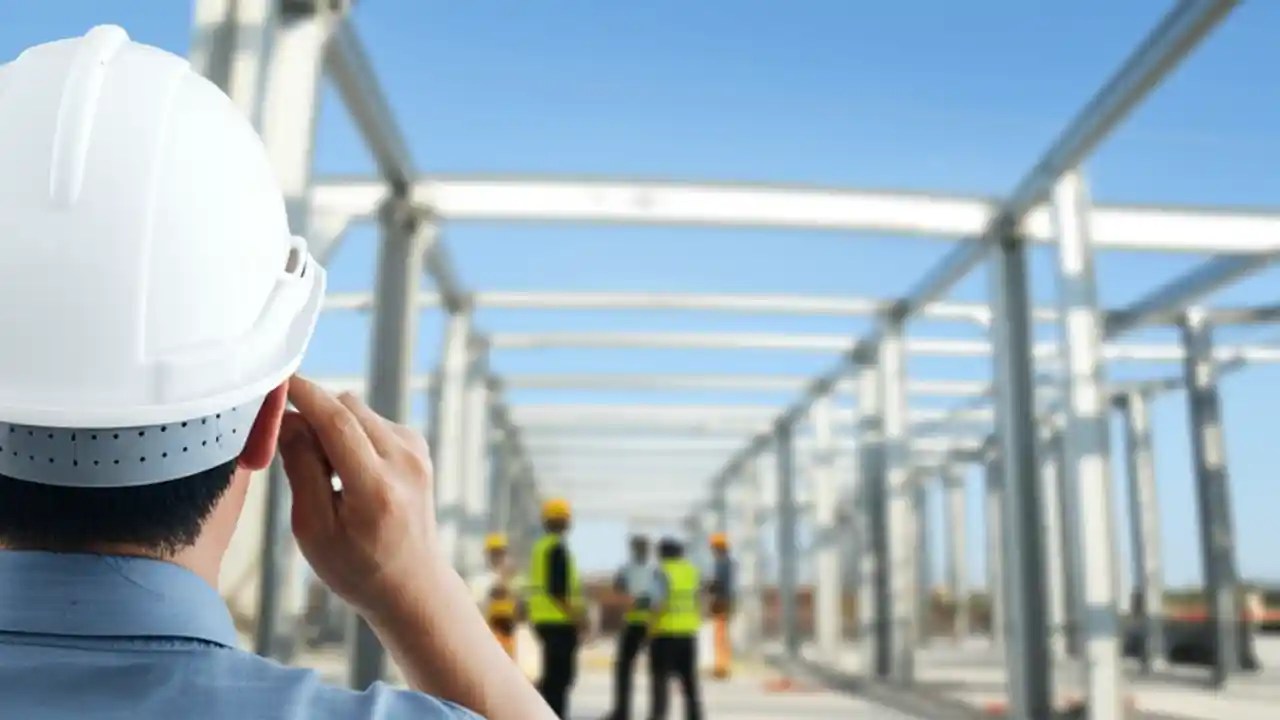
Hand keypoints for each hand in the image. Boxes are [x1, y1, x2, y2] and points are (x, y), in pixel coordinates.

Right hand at [277, 375, 437, 617]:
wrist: (412, 584)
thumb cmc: (356, 567)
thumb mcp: (314, 528)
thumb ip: (301, 469)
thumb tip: (288, 420)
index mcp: (376, 486)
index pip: (337, 421)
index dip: (304, 394)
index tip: (276, 380)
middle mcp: (404, 461)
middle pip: (348, 408)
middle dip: (312, 413)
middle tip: (288, 445)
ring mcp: (416, 451)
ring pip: (359, 411)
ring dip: (332, 426)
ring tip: (324, 473)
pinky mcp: (418, 447)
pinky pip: (373, 422)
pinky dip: (351, 434)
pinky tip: (346, 471)